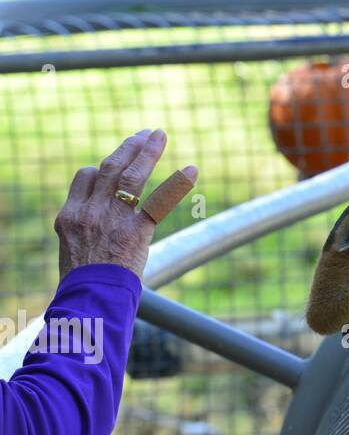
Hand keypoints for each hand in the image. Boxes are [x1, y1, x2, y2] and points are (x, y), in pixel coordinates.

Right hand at [54, 129, 199, 279]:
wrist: (90, 300)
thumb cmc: (83, 281)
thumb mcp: (72, 248)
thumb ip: (84, 227)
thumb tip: (99, 221)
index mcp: (70, 215)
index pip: (85, 176)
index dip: (101, 168)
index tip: (115, 163)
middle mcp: (90, 211)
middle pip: (110, 168)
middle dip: (129, 147)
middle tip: (145, 134)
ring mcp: (113, 219)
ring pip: (131, 176)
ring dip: (147, 152)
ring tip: (159, 136)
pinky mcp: (136, 231)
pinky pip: (159, 201)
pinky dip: (177, 184)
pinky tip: (191, 170)